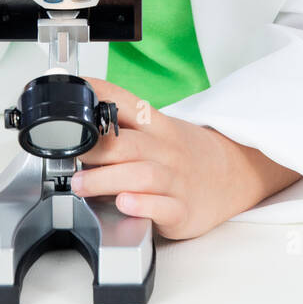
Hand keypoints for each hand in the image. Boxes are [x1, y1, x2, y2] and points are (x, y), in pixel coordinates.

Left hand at [73, 77, 299, 239]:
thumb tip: (80, 120)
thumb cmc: (186, 155)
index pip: (127, 104)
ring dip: (107, 179)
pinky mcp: (183, 210)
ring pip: (141, 175)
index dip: (101, 95)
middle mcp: (166, 151)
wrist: (233, 175)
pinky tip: (125, 204)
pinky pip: (164, 207)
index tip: (78, 93)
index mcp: (158, 127)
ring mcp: (176, 180)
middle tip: (68, 155)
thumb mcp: (160, 131)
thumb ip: (126, 126)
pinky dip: (143, 205)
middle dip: (94, 148)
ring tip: (81, 185)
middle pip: (128, 144)